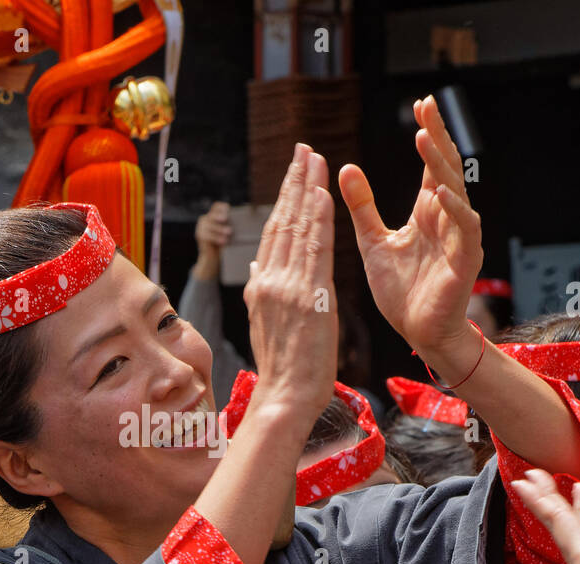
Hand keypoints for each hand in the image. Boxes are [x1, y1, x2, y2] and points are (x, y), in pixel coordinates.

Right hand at [190, 201, 231, 280]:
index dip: (223, 208)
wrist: (212, 258)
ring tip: (229, 232)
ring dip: (220, 228)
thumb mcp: (226, 232)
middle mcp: (204, 220)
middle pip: (213, 215)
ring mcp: (200, 228)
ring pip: (211, 225)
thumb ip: (230, 225)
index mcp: (212, 215)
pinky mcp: (200, 237)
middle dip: (220, 216)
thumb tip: (244, 220)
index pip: (216, 206)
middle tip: (226, 219)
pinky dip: (216, 238)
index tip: (229, 211)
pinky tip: (224, 241)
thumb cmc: (223, 243)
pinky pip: (208, 235)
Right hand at [243, 144, 337, 424]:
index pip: (274, 233)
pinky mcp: (309, 297)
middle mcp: (270, 281)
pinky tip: (322, 194)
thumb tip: (257, 266)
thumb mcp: (266, 325)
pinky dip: (318, 219)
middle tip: (304, 149)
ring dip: (307, 190)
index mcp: (261, 286)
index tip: (294, 172)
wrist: (286, 397)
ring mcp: (288, 288)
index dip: (285, 199)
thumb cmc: (283, 370)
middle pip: (283, 222)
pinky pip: (314, 250)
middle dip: (294, 182)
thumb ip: (264, 291)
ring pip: (298, 229)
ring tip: (315, 159)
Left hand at [338, 95, 481, 360]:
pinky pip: (465, 228)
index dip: (429, 134)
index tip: (421, 104)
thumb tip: (346, 167)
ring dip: (441, 166)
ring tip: (426, 140)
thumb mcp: (372, 241)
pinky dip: (454, 210)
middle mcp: (447, 218)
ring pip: (456, 192)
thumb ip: (362, 206)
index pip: (430, 164)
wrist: (417, 332)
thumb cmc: (401, 291)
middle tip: (428, 107)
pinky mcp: (465, 260)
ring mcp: (459, 237)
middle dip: (438, 136)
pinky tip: (439, 192)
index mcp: (427, 212)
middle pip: (446, 168)